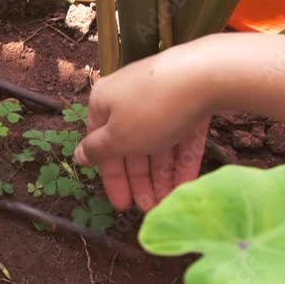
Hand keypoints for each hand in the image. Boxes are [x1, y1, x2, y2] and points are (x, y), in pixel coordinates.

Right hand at [74, 45, 214, 211]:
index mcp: (104, 102)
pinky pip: (182, 136)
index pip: (102, 144)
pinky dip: (182, 161)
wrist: (206, 74)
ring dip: (162, 176)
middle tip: (150, 209)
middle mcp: (129, 98)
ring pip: (158, 144)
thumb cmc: (151, 109)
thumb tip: (78, 155)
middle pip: (132, 146)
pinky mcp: (190, 101)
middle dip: (141, 181)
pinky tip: (187, 187)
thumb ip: (97, 150)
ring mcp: (161, 99)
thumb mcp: (118, 137)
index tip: (123, 205)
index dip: (112, 178)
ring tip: (170, 203)